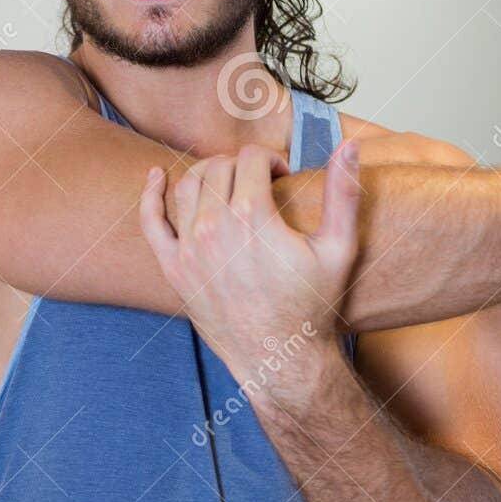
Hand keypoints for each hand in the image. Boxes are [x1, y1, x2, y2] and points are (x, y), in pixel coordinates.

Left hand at [138, 139, 361, 377]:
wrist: (280, 357)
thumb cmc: (311, 305)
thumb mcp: (338, 248)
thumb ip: (344, 192)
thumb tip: (350, 145)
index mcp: (251, 217)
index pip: (251, 157)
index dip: (270, 158)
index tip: (281, 175)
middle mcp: (213, 228)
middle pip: (219, 166)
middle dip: (242, 165)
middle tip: (260, 182)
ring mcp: (188, 249)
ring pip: (187, 184)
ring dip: (209, 173)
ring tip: (228, 182)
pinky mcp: (174, 269)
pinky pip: (151, 222)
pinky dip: (150, 194)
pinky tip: (156, 176)